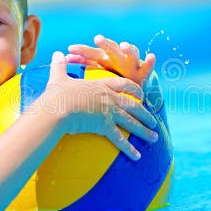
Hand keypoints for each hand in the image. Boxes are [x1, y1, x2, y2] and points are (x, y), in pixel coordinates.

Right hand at [36, 51, 158, 159]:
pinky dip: (129, 149)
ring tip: (154, 137)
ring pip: (132, 122)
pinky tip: (137, 156)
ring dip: (144, 130)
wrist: (57, 108)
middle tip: (154, 121)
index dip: (134, 89)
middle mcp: (109, 98)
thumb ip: (59, 66)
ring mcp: (109, 112)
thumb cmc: (57, 94)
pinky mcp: (104, 126)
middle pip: (133, 105)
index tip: (142, 94)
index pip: (123, 84)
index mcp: (101, 85)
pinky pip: (120, 139)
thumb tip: (55, 53)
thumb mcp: (58, 77)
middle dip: (145, 114)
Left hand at [66, 35, 155, 87]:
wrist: (130, 84)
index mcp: (104, 58)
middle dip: (105, 44)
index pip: (92, 53)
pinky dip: (150, 62)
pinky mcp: (142, 72)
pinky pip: (147, 67)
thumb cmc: (109, 76)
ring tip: (125, 45)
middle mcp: (117, 57)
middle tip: (98, 38)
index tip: (70, 49)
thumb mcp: (96, 71)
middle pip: (110, 49)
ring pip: (130, 54)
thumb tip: (61, 59)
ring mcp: (131, 63)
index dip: (82, 51)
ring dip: (128, 49)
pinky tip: (151, 56)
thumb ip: (83, 64)